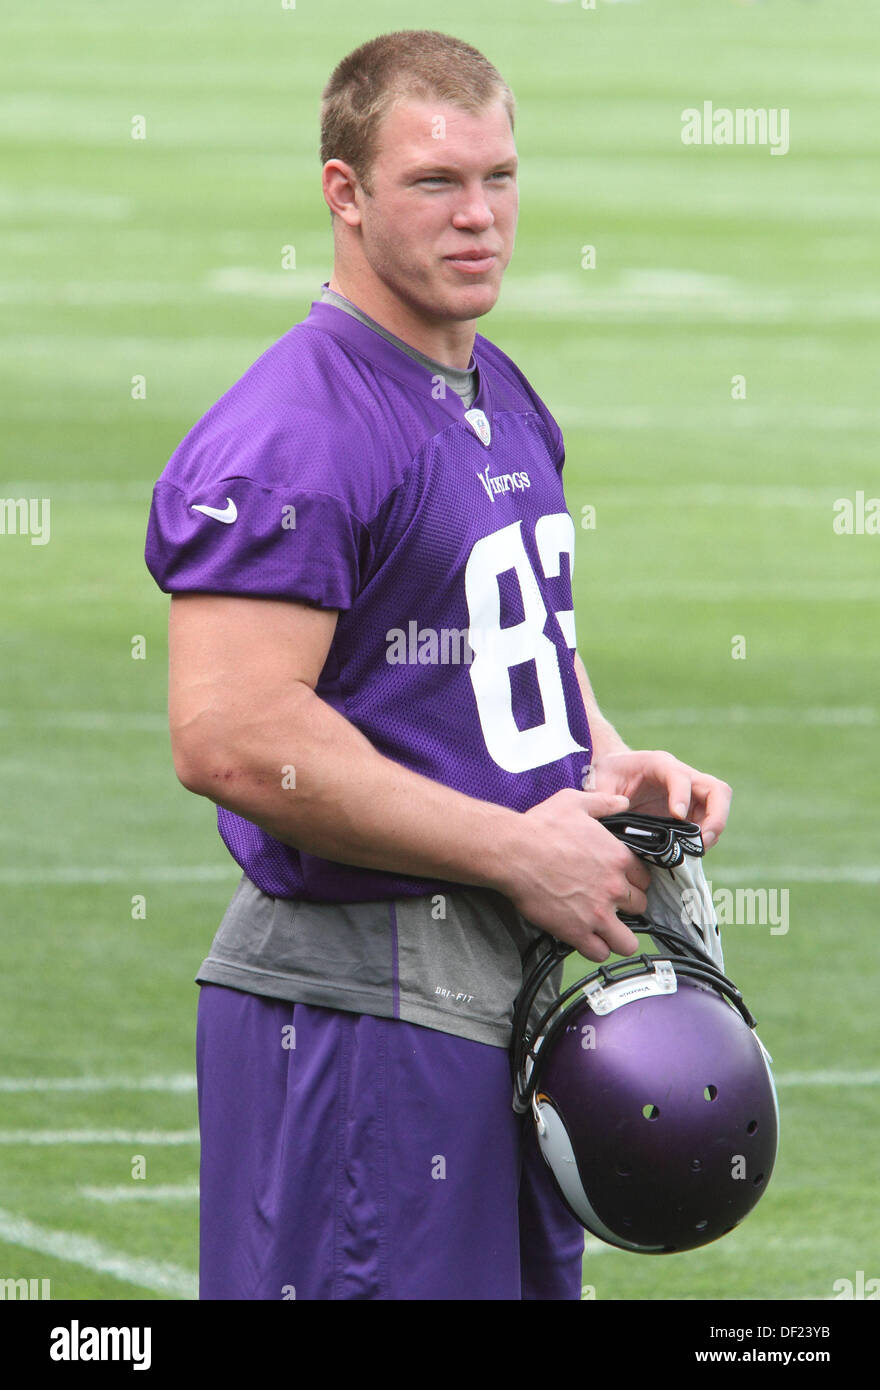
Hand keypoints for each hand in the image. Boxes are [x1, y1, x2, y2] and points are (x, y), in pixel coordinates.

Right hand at [501, 789, 650, 961]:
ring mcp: (598, 913)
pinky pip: (600, 953)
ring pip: (627, 941)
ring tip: (606, 931)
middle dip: (628, 907)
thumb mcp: (575, 802)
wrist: (513, 852)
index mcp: (618, 858)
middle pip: (640, 907)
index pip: (645, 879)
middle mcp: (614, 887)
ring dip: (619, 937)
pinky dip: (595, 949)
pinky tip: (586, 939)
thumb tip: (621, 802)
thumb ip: (604, 803)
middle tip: (612, 905)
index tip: (623, 883)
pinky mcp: (577, 932)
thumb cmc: (541, 827)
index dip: (634, 882)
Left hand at [584, 751, 731, 846]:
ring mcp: (691, 794)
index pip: (679, 776)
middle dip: (716, 816)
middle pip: (717, 790)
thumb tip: (614, 820)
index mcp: (658, 764)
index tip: (676, 815)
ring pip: (718, 807)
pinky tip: (688, 852)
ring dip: (713, 830)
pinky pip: (708, 822)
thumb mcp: (599, 783)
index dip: (682, 794)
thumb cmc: (607, 775)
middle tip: (701, 841)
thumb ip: (603, 800)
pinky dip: (703, 838)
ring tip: (695, 851)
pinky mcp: (691, 810)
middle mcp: (682, 776)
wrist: (614, 773)